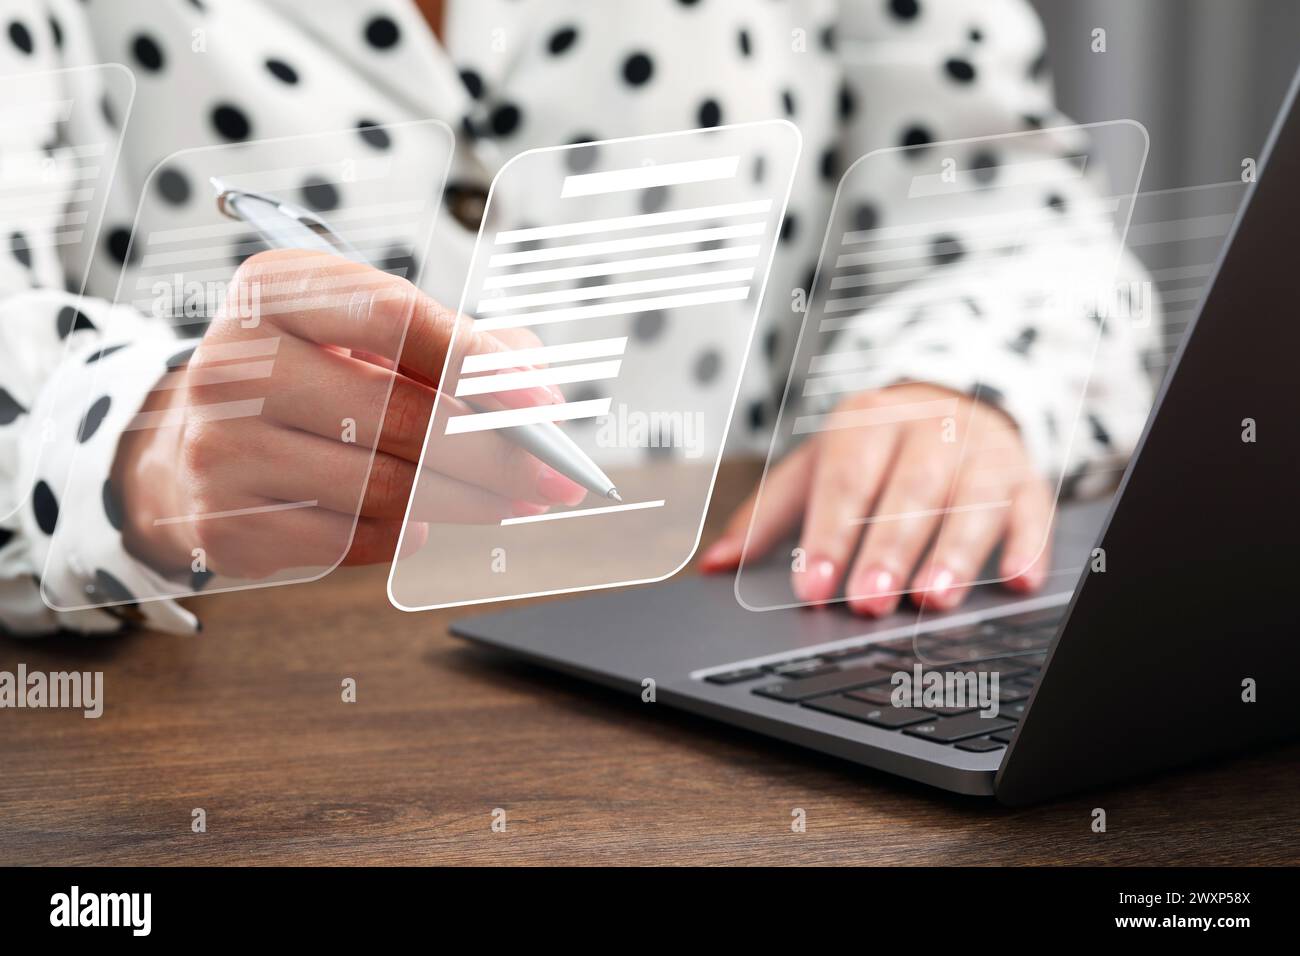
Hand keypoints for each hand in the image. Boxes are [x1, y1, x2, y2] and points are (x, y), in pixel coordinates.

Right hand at [112, 250, 586, 578]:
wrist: (198, 448)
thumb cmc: (316, 383)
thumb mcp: (377, 339)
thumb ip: (466, 349)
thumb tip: (539, 398)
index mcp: (275, 289)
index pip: (394, 316)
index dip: (480, 363)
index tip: (544, 406)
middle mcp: (233, 362)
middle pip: (400, 413)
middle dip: (497, 455)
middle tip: (553, 479)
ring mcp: (219, 448)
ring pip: (384, 487)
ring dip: (467, 502)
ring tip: (507, 502)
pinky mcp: (223, 524)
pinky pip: (350, 540)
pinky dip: (404, 535)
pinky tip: (420, 519)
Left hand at [700, 383, 1051, 613]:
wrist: (949, 398)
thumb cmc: (871, 449)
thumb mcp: (813, 469)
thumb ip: (764, 519)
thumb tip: (712, 565)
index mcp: (864, 422)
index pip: (845, 480)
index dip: (830, 535)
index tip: (813, 586)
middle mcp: (926, 429)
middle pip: (907, 493)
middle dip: (888, 551)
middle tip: (869, 603)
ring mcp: (980, 450)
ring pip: (971, 501)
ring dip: (955, 553)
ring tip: (934, 600)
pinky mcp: (1024, 473)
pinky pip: (1033, 507)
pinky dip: (1028, 543)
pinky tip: (1018, 580)